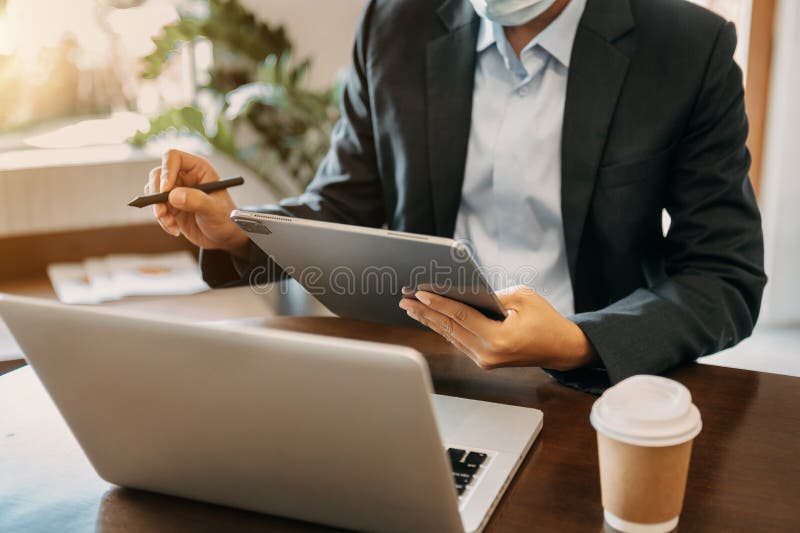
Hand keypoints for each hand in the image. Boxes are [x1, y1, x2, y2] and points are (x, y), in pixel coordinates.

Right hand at [146, 149, 249, 257]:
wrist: (223, 236)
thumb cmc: (225, 218)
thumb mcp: (214, 210)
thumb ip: (197, 201)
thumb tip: (173, 196)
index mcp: (198, 168)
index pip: (173, 157)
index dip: (166, 171)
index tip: (166, 190)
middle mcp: (184, 176)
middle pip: (158, 174)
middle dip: (156, 194)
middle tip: (161, 212)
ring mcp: (176, 190)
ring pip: (153, 192)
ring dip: (158, 210)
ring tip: (171, 224)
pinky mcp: (170, 205)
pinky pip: (156, 207)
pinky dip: (162, 219)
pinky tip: (175, 229)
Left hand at [399, 286, 596, 370]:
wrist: (561, 348)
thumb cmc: (545, 320)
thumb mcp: (522, 298)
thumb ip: (491, 296)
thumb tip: (462, 292)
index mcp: (498, 339)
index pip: (460, 317)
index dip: (438, 303)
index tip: (420, 293)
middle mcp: (488, 354)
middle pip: (449, 328)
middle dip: (426, 312)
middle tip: (405, 300)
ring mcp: (484, 360)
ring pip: (451, 336)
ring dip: (430, 321)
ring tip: (411, 307)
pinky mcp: (484, 360)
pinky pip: (459, 341)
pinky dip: (444, 328)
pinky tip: (430, 318)